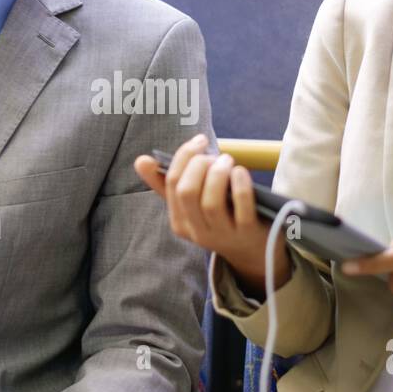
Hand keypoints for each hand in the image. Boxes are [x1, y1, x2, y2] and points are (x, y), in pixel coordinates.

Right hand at [133, 133, 288, 292]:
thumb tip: (140, 161)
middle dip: (199, 165)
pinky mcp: (247, 233)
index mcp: (179, 222)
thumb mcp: (192, 207)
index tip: (199, 141)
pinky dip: (240, 184)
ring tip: (228, 161)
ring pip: (211, 202)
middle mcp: (197, 232)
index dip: (184, 156)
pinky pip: (241, 206)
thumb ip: (167, 184)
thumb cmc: (220, 217)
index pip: (171, 183)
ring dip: (219, 173)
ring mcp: (223, 235)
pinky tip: (240, 172)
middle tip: (214, 156)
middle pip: (187, 192)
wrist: (252, 250)